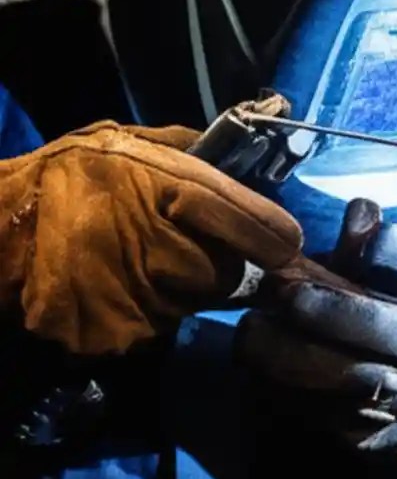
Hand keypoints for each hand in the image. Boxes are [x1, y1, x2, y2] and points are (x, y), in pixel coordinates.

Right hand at [0, 122, 302, 354]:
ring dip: (181, 290)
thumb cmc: (72, 178)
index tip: (286, 245)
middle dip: (219, 265)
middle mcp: (157, 245)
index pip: (246, 222)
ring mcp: (137, 295)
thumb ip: (192, 153)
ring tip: (140, 264)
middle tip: (183, 249)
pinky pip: (157, 327)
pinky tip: (118, 287)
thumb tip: (247, 159)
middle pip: (227, 275)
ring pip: (193, 303)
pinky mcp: (117, 333)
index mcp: (164, 189)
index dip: (269, 235)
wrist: (2, 229)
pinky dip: (147, 312)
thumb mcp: (132, 144)